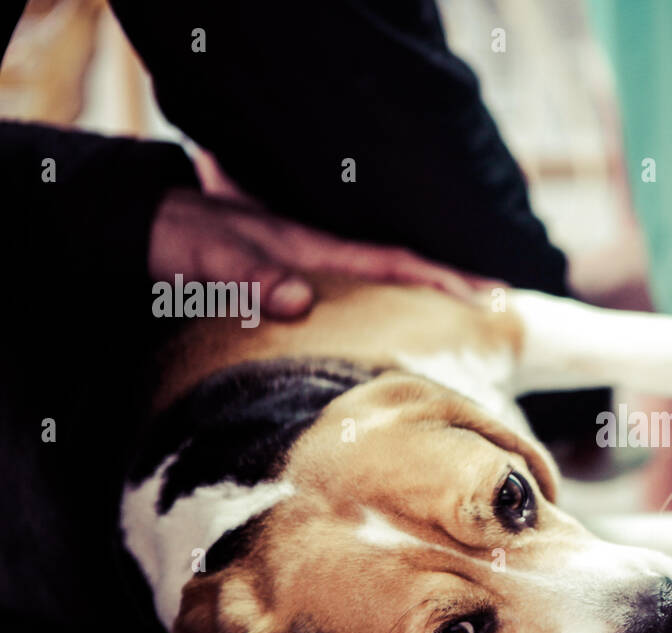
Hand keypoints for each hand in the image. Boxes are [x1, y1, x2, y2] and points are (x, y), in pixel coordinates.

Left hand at [148, 188, 493, 318]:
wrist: (148, 232)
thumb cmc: (182, 244)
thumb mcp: (210, 260)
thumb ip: (252, 276)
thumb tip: (300, 299)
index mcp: (319, 252)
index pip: (396, 264)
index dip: (446, 279)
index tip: (493, 296)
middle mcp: (326, 262)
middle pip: (405, 275)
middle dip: (455, 290)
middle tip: (504, 313)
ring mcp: (316, 275)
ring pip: (386, 291)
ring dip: (427, 305)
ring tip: (469, 332)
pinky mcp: (300, 292)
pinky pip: (359, 306)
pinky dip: (390, 317)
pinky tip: (399, 342)